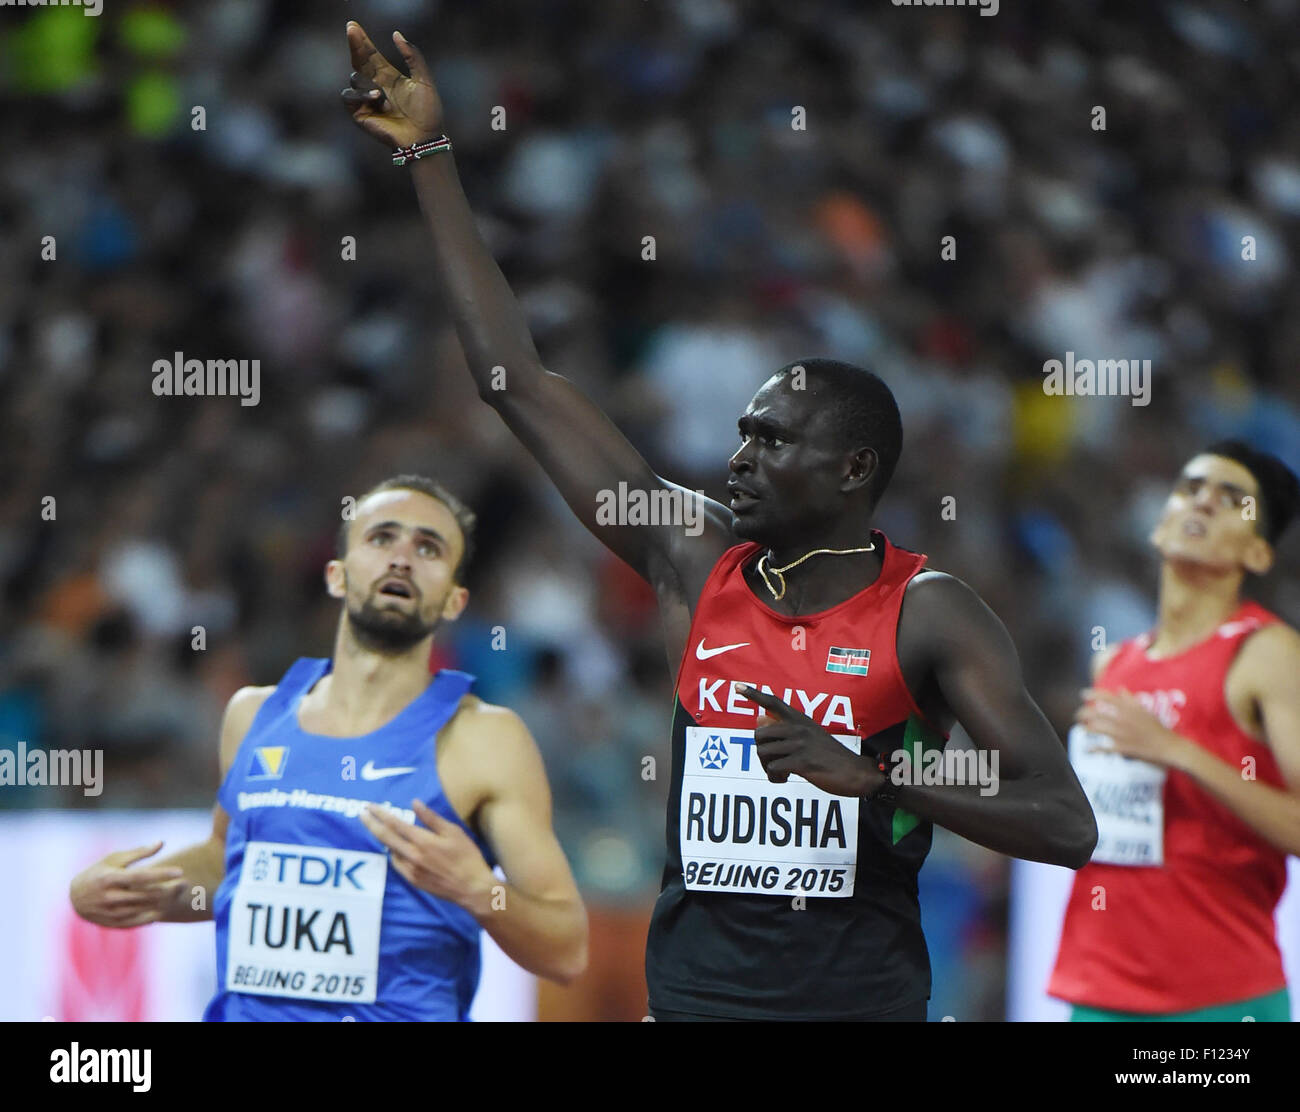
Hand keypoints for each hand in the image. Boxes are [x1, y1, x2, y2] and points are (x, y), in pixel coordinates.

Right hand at [69, 842, 186, 928]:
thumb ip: (139, 853)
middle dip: (167, 889)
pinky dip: (149, 917)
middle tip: (185, 883)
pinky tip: (160, 910)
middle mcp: (109, 896)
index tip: (180, 871)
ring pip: (142, 909)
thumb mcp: (114, 859)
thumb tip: (162, 842)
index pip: (141, 876)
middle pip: (145, 894)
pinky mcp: (111, 923)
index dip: (161, 874)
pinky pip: (135, 921)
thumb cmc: (98, 872)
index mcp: (110, 878)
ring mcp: (109, 912)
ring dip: (162, 903)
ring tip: (177, 894)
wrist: (74, 897)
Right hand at [341, 22, 443, 148]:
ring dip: (366, 82)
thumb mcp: (424, 79)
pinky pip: (349, 96)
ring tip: (381, 95)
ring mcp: (367, 100)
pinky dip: (360, 95)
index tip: (353, 26)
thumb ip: (413, 56)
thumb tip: (396, 34)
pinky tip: (375, 98)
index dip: (362, 40)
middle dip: (355, 45)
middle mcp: (375, 86)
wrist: (424, 138)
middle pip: (359, 60)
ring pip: (354, 78)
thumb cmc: (427, 112)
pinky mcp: (360, 114)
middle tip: (352, 30)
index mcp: (388, 76)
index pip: (370, 54)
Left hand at [360, 800, 495, 913]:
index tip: (369, 806)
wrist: (471, 888)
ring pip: (390, 851)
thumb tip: (414, 803)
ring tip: (378, 828)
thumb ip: (431, 818)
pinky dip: (394, 853)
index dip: (381, 814)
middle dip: (371, 824)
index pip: (395, 824)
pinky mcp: (413, 880)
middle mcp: (412, 855)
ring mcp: (411, 870)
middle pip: (385, 837)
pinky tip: (396, 848)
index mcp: (422, 841)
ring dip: (382, 838)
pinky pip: (397, 864)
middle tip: (361, 813)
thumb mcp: (453, 832)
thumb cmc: (467, 856)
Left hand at [741, 685, 874, 795]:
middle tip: (774, 763)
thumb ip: (787, 728)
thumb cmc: (830, 755)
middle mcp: (798, 728)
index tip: (737, 687)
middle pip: (759, 735)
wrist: (855, 772)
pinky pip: (773, 769)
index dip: (754, 694)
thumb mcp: (811, 735)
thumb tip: (759, 720)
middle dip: (761, 752)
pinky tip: (784, 779)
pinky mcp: (802, 762)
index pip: (773, 703)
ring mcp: (799, 744)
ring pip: (763, 753)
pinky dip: (774, 778)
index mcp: (800, 720)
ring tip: (780, 773)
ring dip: (767, 767)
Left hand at [1075, 688, 1190, 768]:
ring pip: (1095, 728)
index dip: (1091, 694)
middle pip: (1095, 712)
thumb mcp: (1145, 711)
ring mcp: (1122, 733)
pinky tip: (1087, 749)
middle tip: (1078, 716)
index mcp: (1129, 708)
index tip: (1083, 694)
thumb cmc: (1158, 729)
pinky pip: (1103, 748)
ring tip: (1082, 728)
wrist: (1171, 747)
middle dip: (1082, 713)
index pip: (1106, 697)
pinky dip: (1093, 749)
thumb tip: (1120, 689)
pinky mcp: (1123, 748)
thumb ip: (1130, 700)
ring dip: (1085, 728)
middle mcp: (1123, 719)